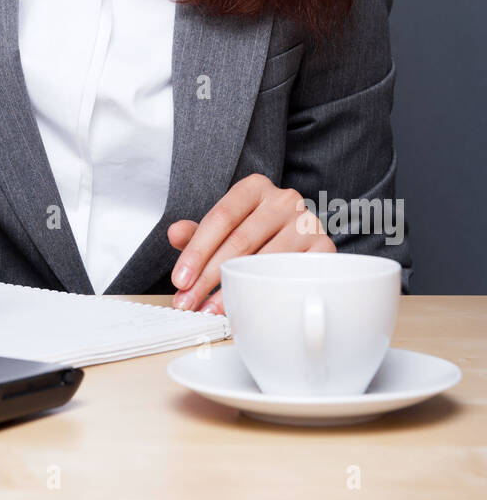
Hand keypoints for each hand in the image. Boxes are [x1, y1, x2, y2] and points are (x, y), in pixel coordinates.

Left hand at [166, 173, 333, 312]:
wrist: (303, 242)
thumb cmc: (259, 235)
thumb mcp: (227, 228)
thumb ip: (198, 232)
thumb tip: (174, 233)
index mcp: (256, 188)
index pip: (221, 217)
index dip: (196, 251)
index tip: (180, 280)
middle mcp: (284, 200)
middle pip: (240, 241)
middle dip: (208, 277)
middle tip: (189, 302)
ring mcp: (308, 223)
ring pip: (264, 260)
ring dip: (234, 290)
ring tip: (210, 311)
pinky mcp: (325, 249)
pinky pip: (292, 274)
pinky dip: (269, 293)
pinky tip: (251, 307)